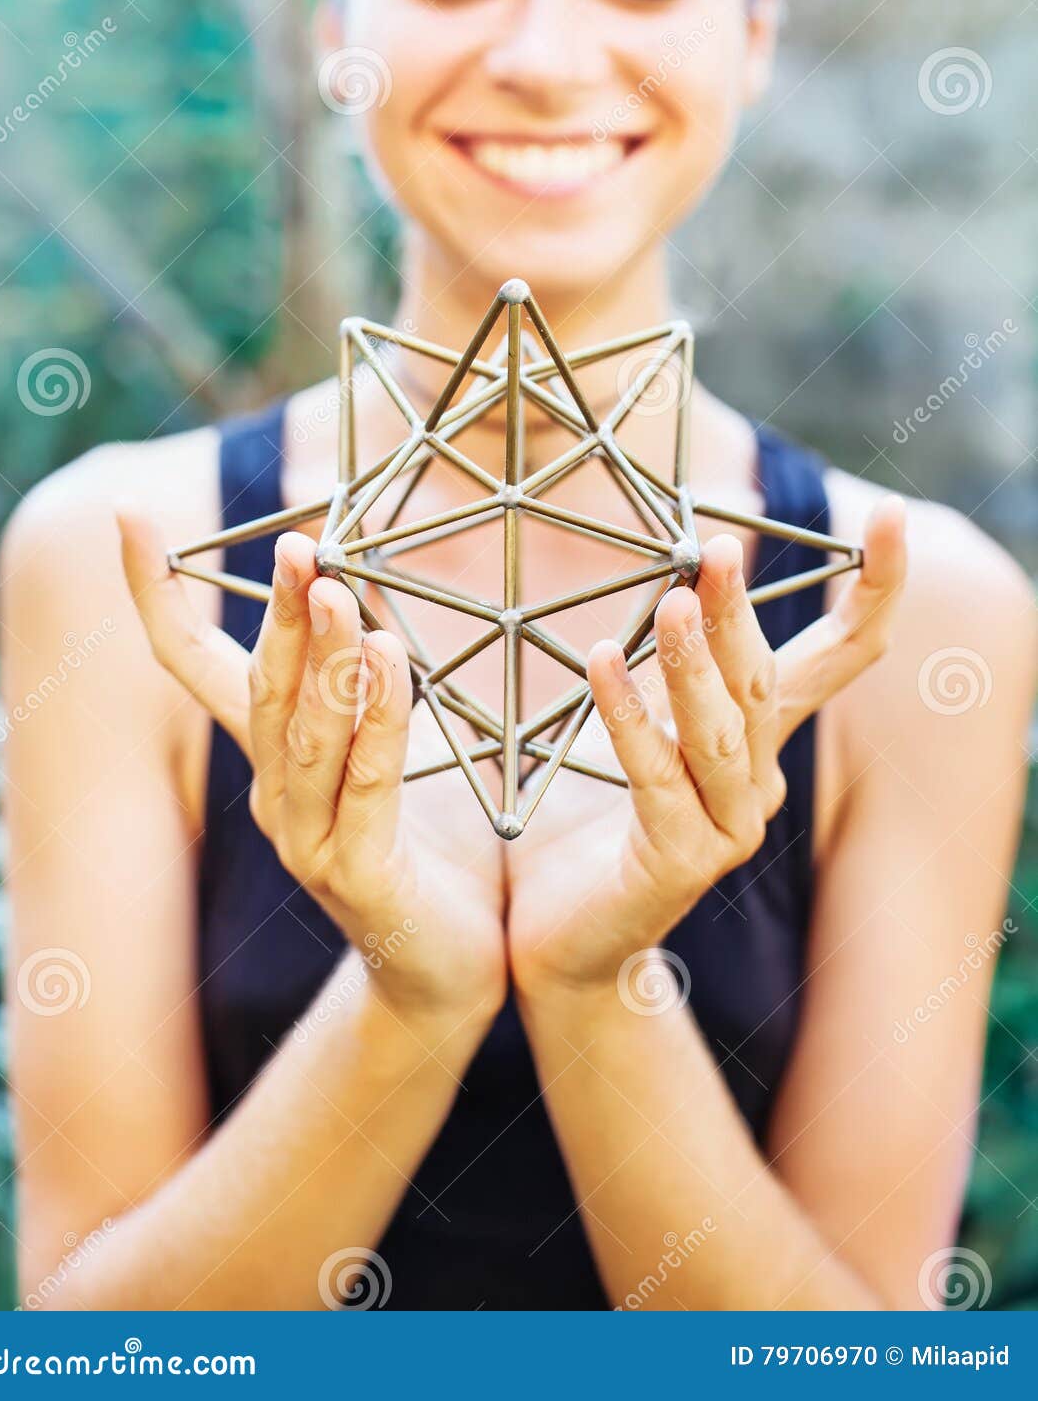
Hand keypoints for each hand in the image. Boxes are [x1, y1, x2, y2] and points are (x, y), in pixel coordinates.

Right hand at [118, 517, 506, 1021]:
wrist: (442, 973)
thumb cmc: (420, 849)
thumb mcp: (375, 753)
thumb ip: (357, 686)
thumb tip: (355, 589)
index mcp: (269, 758)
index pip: (195, 665)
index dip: (156, 595)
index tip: (129, 519)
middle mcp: (272, 794)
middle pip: (259, 686)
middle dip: (275, 611)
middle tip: (293, 542)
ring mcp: (307, 838)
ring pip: (305, 732)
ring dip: (320, 656)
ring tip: (334, 587)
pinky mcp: (359, 871)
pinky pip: (368, 780)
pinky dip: (378, 715)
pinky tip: (389, 658)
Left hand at [506, 498, 906, 997]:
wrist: (563, 937)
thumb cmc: (594, 821)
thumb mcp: (644, 726)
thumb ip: (670, 668)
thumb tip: (684, 576)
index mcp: (761, 739)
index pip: (838, 657)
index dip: (872, 589)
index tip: (892, 518)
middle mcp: (760, 781)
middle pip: (764, 682)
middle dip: (744, 612)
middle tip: (720, 549)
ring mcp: (728, 826)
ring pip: (720, 730)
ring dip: (696, 662)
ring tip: (674, 602)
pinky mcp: (681, 860)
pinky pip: (653, 775)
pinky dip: (627, 715)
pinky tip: (600, 662)